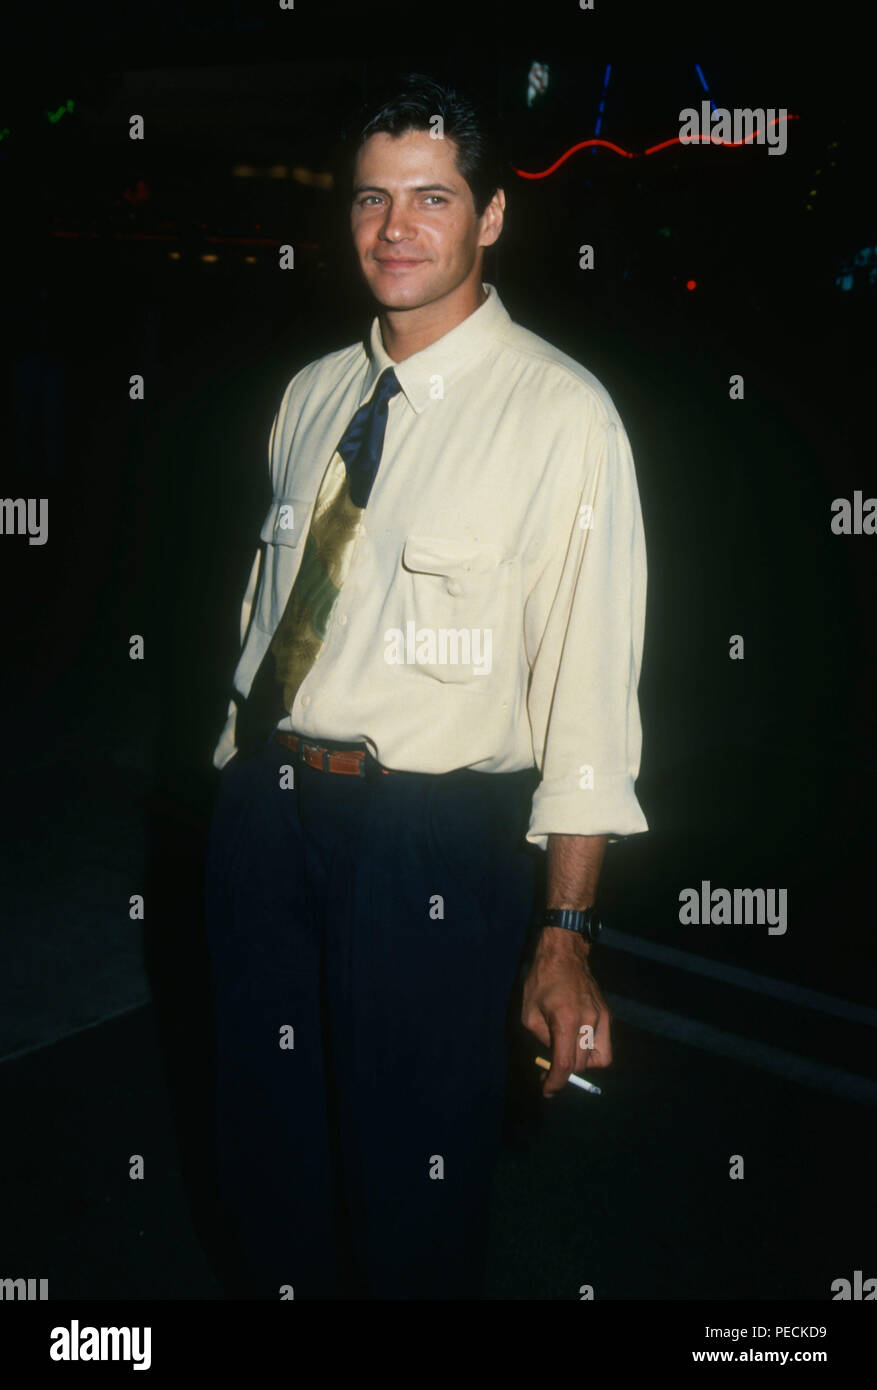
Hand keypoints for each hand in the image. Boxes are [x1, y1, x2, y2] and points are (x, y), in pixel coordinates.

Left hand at [521, 928, 611, 1096]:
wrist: (564, 953)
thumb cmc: (540, 980)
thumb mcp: (529, 1012)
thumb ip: (542, 1039)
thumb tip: (552, 1057)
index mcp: (566, 1020)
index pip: (566, 1064)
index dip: (556, 1083)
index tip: (547, 1090)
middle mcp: (589, 1021)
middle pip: (582, 1065)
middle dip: (565, 1074)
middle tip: (549, 1072)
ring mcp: (601, 1018)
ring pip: (600, 1059)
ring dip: (582, 1065)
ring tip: (566, 1056)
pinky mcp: (607, 1014)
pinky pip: (605, 1045)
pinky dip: (592, 1052)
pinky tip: (577, 1044)